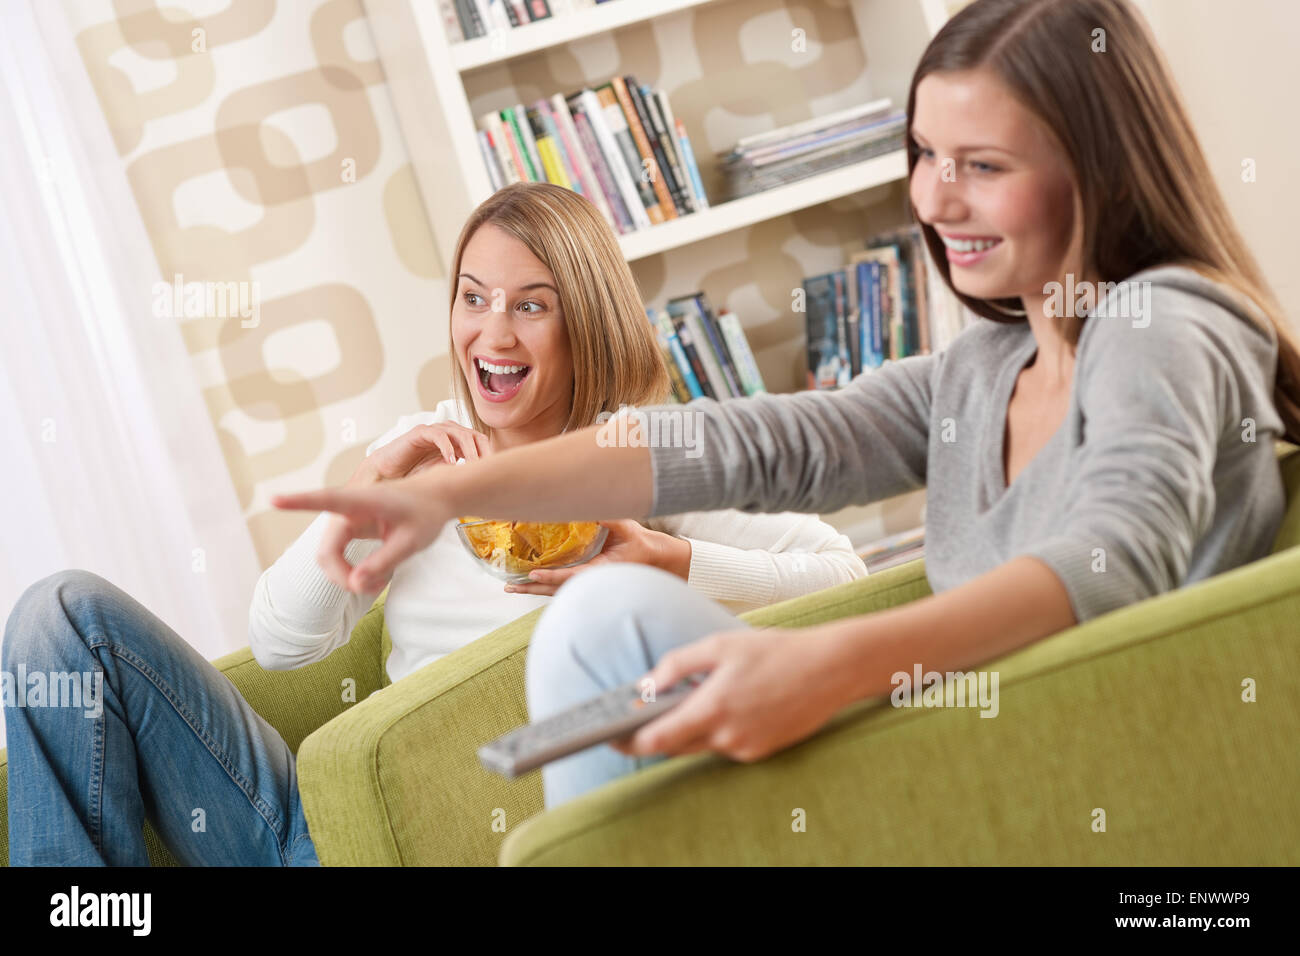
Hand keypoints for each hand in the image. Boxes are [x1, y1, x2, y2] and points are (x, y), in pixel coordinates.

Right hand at [272, 470, 453, 593]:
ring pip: (329, 557)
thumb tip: (354, 585)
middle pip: (326, 551)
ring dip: (348, 577)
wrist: (434, 499)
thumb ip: (384, 561)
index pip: (327, 499)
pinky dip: (354, 573)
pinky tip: (377, 577)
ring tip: (380, 582)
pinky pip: (339, 558)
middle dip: (341, 576)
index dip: (299, 502)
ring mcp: (347, 520)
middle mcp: (348, 509)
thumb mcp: (412, 541)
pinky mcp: (350, 530)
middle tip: (373, 588)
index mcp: (365, 500)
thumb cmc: (425, 513)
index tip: (274, 499)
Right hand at [351, 423, 489, 487]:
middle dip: (483, 449)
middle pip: (474, 434)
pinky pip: (437, 434)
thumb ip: (460, 473)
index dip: (489, 453)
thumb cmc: (413, 476)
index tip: (495, 470)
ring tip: (472, 463)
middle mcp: (446, 435)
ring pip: (458, 432)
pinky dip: (447, 446)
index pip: (480, 442)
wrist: (385, 474)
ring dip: (468, 448)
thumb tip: (481, 480)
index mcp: (455, 443)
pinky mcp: (419, 433)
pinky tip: (452, 461)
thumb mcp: (443, 475)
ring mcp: (433, 431)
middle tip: (487, 467)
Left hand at [503, 519, 690, 595]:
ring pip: (556, 591)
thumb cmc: (639, 543)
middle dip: (533, 588)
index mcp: (600, 570)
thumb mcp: (627, 528)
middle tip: (510, 587)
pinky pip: (561, 586)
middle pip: (557, 589)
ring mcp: (588, 583)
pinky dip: (544, 585)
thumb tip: (590, 507)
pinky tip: (527, 582)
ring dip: (535, 589)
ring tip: (511, 588)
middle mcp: (591, 580)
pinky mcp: (585, 581)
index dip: (551, 576)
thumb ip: (609, 519)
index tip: (533, 573)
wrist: (653, 558)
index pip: (571, 576)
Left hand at [607, 625, 856, 762]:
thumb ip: (678, 665)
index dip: (629, 741)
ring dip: (690, 728)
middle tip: (639, 715)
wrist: (831, 668)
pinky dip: (716, 729)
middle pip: (675, 747)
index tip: (612, 736)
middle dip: (656, 733)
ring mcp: (747, 748)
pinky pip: (726, 744)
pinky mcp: (762, 751)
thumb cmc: (775, 651)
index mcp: (713, 708)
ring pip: (702, 745)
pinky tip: (725, 704)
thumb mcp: (719, 646)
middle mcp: (728, 736)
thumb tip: (646, 684)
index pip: (657, 740)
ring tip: (689, 699)